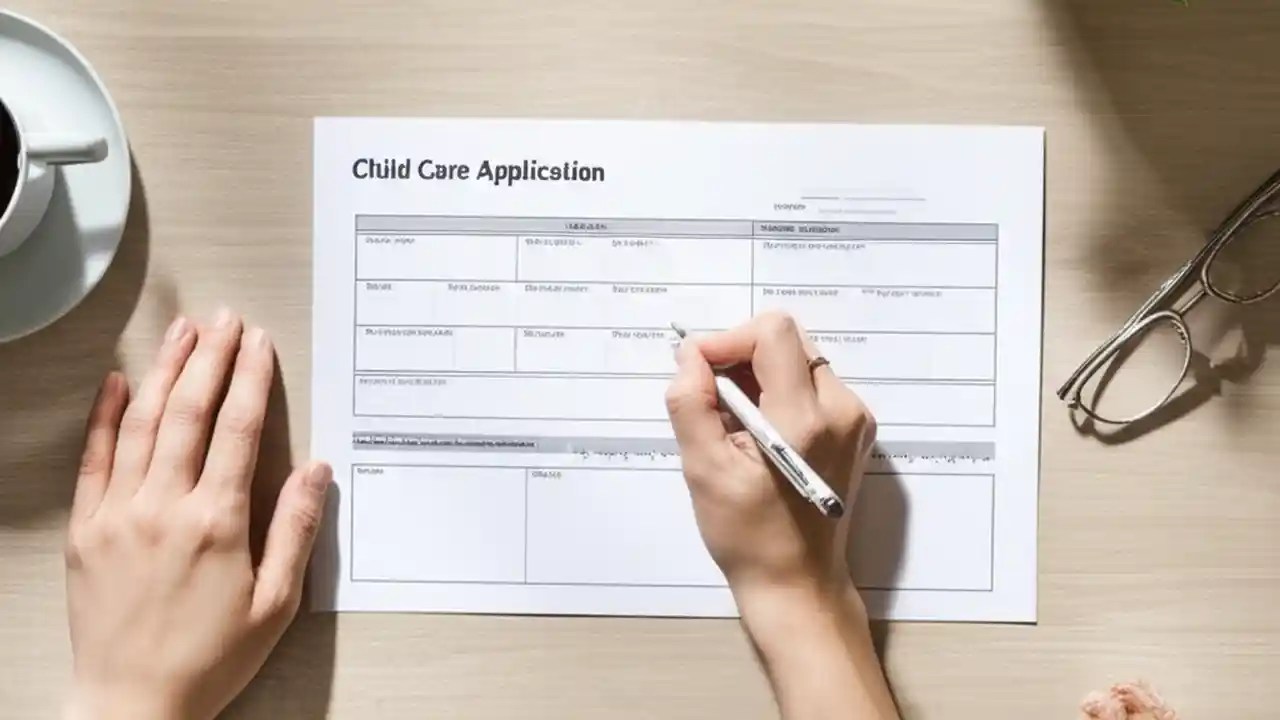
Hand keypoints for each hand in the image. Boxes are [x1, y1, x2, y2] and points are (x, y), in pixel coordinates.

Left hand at [63, 310, 330, 719]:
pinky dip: (105, 415)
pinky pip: (93, 458)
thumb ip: (296, 530)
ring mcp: (117, 514)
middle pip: (189, 412)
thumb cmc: (210, 659)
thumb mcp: (276, 604)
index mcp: (217, 522)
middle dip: (210, 358)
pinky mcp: (84, 529)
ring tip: (183, 332)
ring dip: (164, 371)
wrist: (131, 703)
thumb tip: (316, 470)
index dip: (250, 379)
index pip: (237, 430)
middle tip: (225, 321)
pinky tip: (118, 382)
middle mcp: (164, 507)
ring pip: (141, 423)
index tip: (259, 344)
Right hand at [666, 311, 897, 718]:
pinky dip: (778, 394)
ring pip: (798, 361)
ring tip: (732, 424)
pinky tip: (758, 434)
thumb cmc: (747, 535)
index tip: (697, 372)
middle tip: (711, 400)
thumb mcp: (704, 469)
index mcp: (805, 417)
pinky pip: (811, 386)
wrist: (798, 584)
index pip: (773, 332)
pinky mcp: (855, 430)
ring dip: (758, 377)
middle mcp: (841, 408)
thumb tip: (690, 356)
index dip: (727, 340)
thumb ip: (692, 402)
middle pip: (787, 342)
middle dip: (741, 358)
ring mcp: (855, 419)